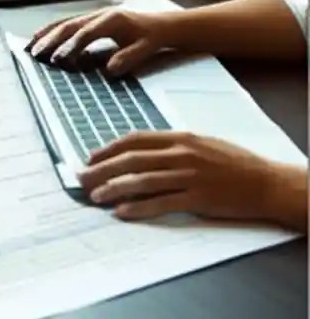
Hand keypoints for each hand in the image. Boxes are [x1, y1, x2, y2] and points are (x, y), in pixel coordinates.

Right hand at [27, 9, 174, 74]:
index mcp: (112, 20)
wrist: (164, 24)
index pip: (86, 33)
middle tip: (36, 54)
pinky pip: (69, 23)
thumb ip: (128, 57)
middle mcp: (100, 14)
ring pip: (66, 23)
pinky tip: (41, 36)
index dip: (71, 46)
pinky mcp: (92, 19)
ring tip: (31, 46)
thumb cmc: (154, 36)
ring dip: (47, 34)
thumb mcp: (146, 48)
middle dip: (51, 40)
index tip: (58, 60)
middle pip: (70, 26)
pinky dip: (53, 29)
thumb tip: (109, 70)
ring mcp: (94, 15)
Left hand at [81, 131, 297, 224]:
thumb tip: (140, 152)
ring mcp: (189, 177)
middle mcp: (182, 155)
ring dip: (114, 189)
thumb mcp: (202, 143)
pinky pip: (162, 203)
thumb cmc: (234, 163)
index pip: (135, 140)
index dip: (109, 148)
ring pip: (141, 181)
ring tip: (95, 196)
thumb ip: (172, 146)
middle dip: (102, 169)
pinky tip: (122, 212)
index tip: (91, 157)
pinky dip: (139, 208)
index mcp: (181, 138)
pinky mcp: (198, 199)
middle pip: (131, 160)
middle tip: (82, 178)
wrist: (267, 183)